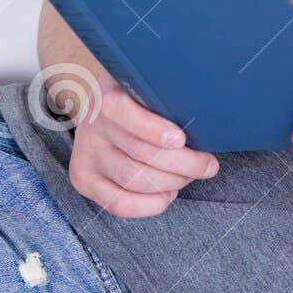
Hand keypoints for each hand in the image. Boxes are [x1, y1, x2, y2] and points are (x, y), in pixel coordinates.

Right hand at [68, 85, 218, 218]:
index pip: (124, 113)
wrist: (102, 110)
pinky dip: (152, 204)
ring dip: (172, 182)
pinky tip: (168, 193)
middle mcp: (92, 127)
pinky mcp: (84, 181)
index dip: (154, 130)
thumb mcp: (150, 88)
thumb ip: (169, 97)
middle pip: (141, 154)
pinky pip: (120, 204)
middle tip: (208, 164)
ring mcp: (85, 156)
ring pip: (135, 181)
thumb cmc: (139, 102)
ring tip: (189, 176)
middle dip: (184, 164)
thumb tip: (207, 116)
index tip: (181, 139)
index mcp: (107, 99)